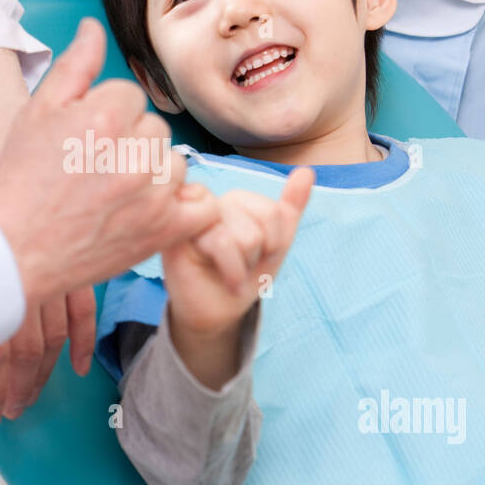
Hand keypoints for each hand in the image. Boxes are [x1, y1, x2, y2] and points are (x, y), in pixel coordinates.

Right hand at [0, 18, 223, 305]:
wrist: (12, 247)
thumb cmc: (20, 180)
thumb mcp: (37, 110)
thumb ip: (75, 64)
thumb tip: (94, 27)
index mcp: (106, 115)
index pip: (131, 97)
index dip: (106, 115)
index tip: (85, 139)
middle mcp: (134, 152)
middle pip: (155, 130)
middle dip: (130, 143)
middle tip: (94, 169)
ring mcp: (153, 194)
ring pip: (173, 164)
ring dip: (152, 175)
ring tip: (113, 194)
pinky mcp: (164, 230)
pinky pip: (203, 207)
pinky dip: (189, 207)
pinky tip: (158, 207)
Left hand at [0, 286, 95, 426]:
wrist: (19, 167)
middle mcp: (22, 287)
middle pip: (24, 351)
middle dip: (17, 388)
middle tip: (11, 410)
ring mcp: (53, 280)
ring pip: (53, 338)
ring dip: (43, 374)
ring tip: (31, 397)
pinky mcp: (76, 272)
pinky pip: (84, 312)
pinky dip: (83, 343)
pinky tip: (79, 368)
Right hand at [162, 168, 314, 334]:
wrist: (218, 313)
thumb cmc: (244, 276)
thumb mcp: (276, 243)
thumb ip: (290, 207)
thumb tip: (307, 171)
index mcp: (234, 201)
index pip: (271, 209)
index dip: (274, 239)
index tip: (261, 254)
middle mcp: (212, 203)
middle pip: (259, 217)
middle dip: (258, 252)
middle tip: (242, 264)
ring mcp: (192, 218)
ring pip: (241, 232)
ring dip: (243, 264)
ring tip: (231, 271)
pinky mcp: (177, 239)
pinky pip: (219, 241)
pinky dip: (232, 269)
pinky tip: (226, 278)